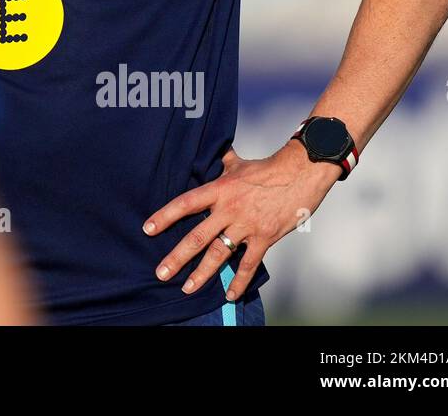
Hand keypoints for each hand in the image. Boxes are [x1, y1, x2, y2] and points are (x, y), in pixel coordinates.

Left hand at [142, 142, 339, 300]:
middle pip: (197, 236)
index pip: (185, 203)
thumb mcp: (236, 163)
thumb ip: (218, 162)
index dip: (165, 216)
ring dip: (202, 273)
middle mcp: (228, 209)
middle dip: (177, 257)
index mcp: (218, 190)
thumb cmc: (267, 168)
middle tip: (161, 273)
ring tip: (187, 289)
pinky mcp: (265, 237)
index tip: (148, 229)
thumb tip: (206, 151)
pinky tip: (230, 294)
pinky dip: (240, 281)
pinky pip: (249, 263)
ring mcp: (246, 225)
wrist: (300, 173)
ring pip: (219, 254)